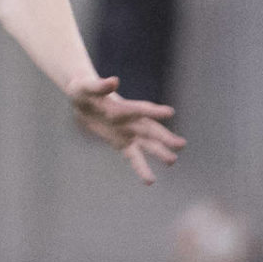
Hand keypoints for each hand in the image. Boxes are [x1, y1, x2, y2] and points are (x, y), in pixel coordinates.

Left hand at [65, 77, 183, 184]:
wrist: (81, 100)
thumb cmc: (83, 89)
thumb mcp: (86, 86)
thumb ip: (100, 86)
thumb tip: (114, 81)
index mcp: (122, 105)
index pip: (139, 109)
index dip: (152, 111)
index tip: (170, 112)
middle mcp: (129, 120)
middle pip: (149, 129)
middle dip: (163, 137)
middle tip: (181, 144)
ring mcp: (127, 132)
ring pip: (146, 145)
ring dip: (158, 153)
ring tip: (172, 162)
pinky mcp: (121, 143)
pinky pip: (133, 156)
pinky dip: (141, 167)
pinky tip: (150, 181)